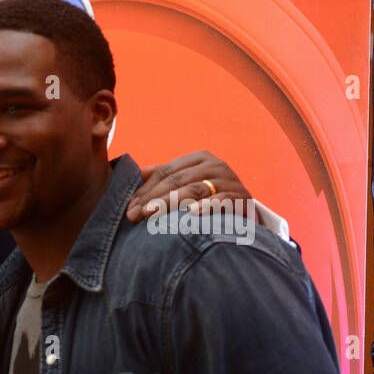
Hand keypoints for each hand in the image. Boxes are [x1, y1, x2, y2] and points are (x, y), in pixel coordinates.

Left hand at [125, 151, 255, 222]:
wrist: (244, 210)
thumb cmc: (209, 196)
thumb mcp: (189, 182)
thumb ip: (167, 176)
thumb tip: (142, 172)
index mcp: (200, 158)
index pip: (167, 172)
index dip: (146, 190)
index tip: (129, 207)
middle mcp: (216, 165)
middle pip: (178, 181)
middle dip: (153, 199)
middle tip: (135, 215)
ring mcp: (230, 180)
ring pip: (195, 190)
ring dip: (171, 203)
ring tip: (152, 215)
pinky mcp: (242, 198)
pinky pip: (222, 201)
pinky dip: (207, 206)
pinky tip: (192, 213)